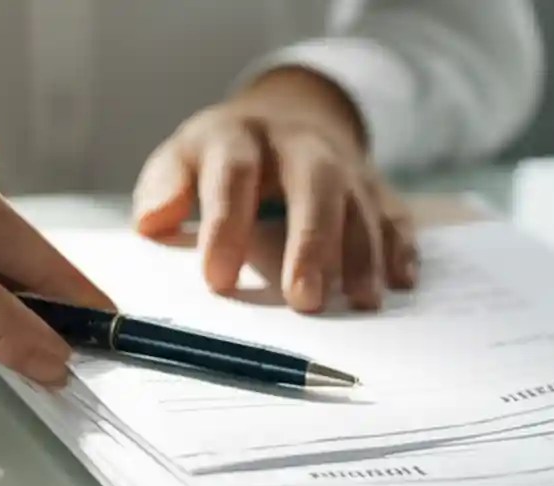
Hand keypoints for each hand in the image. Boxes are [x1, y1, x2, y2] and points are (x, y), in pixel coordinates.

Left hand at [132, 67, 417, 312]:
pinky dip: (402, 248)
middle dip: (312, 243)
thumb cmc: (226, 154)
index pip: (234, 176)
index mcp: (242, 138)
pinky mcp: (376, 189)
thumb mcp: (183, 158)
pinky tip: (402, 282)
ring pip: (361, 206)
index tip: (217, 281)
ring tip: (362, 303)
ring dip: (363, 255)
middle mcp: (301, 146)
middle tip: (305, 300)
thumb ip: (163, 189)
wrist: (289, 114)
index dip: (226, 228)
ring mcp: (346, 167)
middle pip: (314, 186)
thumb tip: (151, 223)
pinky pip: (396, 215)